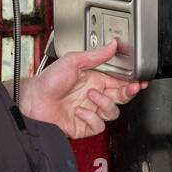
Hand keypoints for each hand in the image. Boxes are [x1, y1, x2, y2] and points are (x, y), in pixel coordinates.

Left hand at [17, 39, 148, 139]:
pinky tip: (79, 110)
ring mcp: (90, 111)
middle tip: (130, 88)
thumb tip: (112, 45)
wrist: (32, 100)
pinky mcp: (84, 126)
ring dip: (104, 103)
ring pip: (112, 112)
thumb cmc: (48, 80)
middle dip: (128, 93)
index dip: (131, 82)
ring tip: (90, 96)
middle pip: (121, 97)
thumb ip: (95, 55)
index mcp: (95, 79)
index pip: (119, 82)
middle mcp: (94, 96)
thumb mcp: (72, 61)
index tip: (139, 80)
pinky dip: (91, 118)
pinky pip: (98, 125)